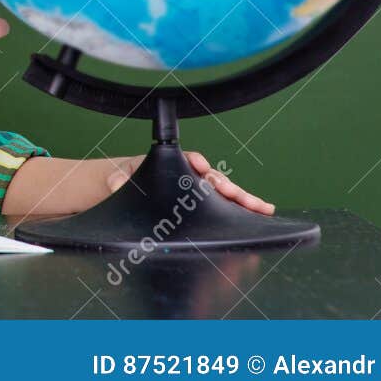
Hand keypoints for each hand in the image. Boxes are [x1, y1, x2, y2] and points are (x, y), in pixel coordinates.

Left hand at [102, 150, 275, 214]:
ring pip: (225, 194)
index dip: (197, 163)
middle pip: (214, 179)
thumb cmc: (127, 178)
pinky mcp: (202, 207)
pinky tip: (258, 219)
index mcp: (173, 164)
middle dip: (231, 188)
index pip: (189, 160)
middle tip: (245, 199)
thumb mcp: (120, 177)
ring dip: (243, 201)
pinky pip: (224, 208)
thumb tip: (117, 183)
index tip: (203, 168)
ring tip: (263, 210)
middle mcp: (190, 176)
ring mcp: (199, 191)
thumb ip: (119, 179)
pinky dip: (240, 213)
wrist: (127, 188)